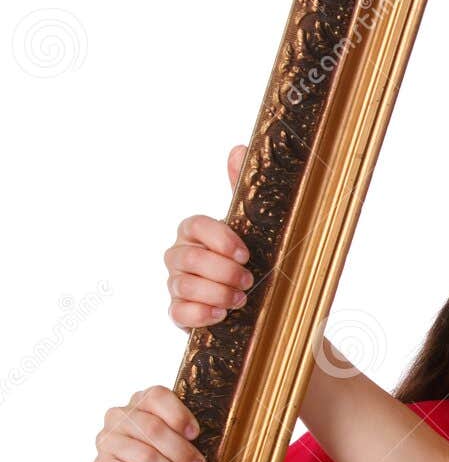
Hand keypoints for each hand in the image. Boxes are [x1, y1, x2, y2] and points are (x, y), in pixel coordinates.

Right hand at [92, 387, 204, 461]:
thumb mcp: (181, 449)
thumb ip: (190, 439)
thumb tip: (215, 444)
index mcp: (140, 404)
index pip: (157, 396)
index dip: (179, 415)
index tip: (196, 435)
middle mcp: (118, 418)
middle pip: (153, 428)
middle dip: (183, 452)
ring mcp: (106, 442)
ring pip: (146, 456)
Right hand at [163, 143, 252, 328]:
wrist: (259, 301)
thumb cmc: (250, 259)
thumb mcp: (251, 225)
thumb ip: (240, 190)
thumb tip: (239, 148)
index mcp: (196, 232)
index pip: (195, 225)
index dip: (219, 239)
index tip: (245, 253)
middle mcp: (180, 256)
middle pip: (189, 258)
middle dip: (223, 271)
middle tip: (249, 279)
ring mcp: (177, 284)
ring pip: (184, 285)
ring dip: (218, 293)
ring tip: (242, 298)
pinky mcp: (179, 312)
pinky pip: (178, 313)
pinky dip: (201, 314)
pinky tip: (222, 313)